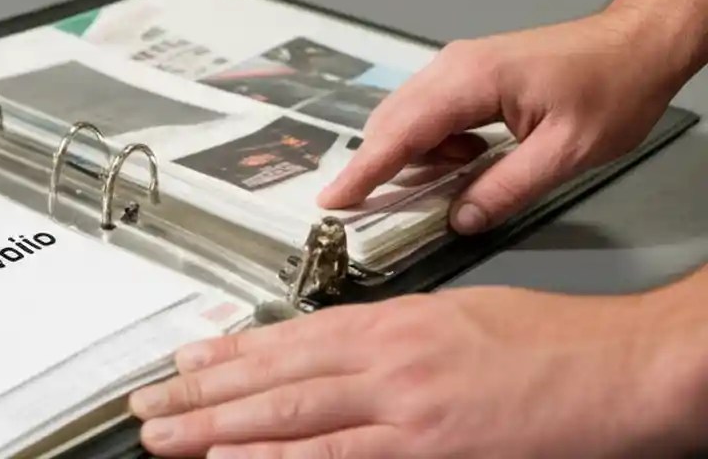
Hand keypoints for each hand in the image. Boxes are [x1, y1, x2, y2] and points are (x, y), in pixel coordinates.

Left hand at [129, 286, 706, 457]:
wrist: (616, 367)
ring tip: (166, 435)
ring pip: (289, 416)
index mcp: (391, 322)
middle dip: (200, 393)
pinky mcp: (429, 449)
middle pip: (272, 376)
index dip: (226, 354)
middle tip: (147, 404)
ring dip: (217, 428)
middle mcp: (385, 358)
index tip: (182, 362)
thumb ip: (388, 335)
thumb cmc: (548, 342)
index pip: (287, 338)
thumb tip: (333, 352)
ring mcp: (403, 406)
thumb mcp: (454, 317)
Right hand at [318, 8, 685, 233]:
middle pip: (391, 122)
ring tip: (467, 173)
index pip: (401, 132)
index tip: (332, 199)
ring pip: (408, 118)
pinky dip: (435, 143)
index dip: (364, 170)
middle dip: (386, 166)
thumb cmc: (613, 88)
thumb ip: (507, 189)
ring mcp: (457, 65)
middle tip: (399, 204)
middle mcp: (452, 66)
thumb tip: (459, 220)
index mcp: (471, 80)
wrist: (638, 43)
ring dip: (419, 155)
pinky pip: (429, 113)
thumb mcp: (567, 153)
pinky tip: (474, 155)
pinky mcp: (467, 72)